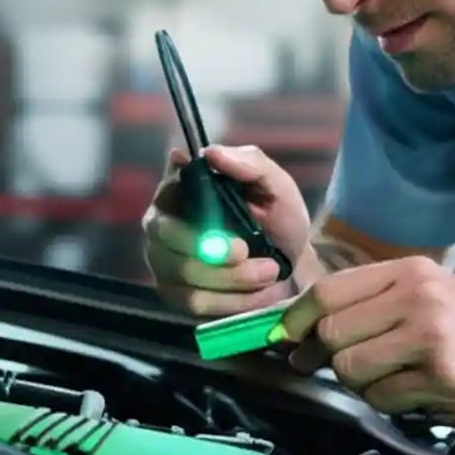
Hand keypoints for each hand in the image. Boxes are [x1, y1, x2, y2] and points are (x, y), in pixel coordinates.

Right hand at [142, 144, 316, 316]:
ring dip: (232, 277)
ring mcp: (163, 262)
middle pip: (166, 236)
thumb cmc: (277, 220)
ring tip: (268, 271)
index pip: (168, 187)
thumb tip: (210, 153)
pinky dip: (233, 299)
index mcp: (181, 188)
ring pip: (184, 273)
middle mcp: (162, 224)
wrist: (292, 268)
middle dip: (213, 249)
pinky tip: (256, 292)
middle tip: (248, 251)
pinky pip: (195, 301)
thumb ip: (250, 163)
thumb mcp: (276, 186)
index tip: (225, 213)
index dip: (191, 200)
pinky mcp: (175, 296)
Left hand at [280, 256, 454, 449]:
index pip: (330, 289)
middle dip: (320, 356)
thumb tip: (308, 325)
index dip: (297, 317)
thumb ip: (378, 306)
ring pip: (351, 366)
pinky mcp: (443, 376)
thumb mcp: (436, 303)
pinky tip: (418, 397)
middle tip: (319, 367)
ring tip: (391, 382)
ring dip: (359, 384)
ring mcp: (432, 335)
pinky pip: (381, 398)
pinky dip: (389, 404)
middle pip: (333, 329)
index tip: (285, 335)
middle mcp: (421, 296)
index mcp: (414, 272)